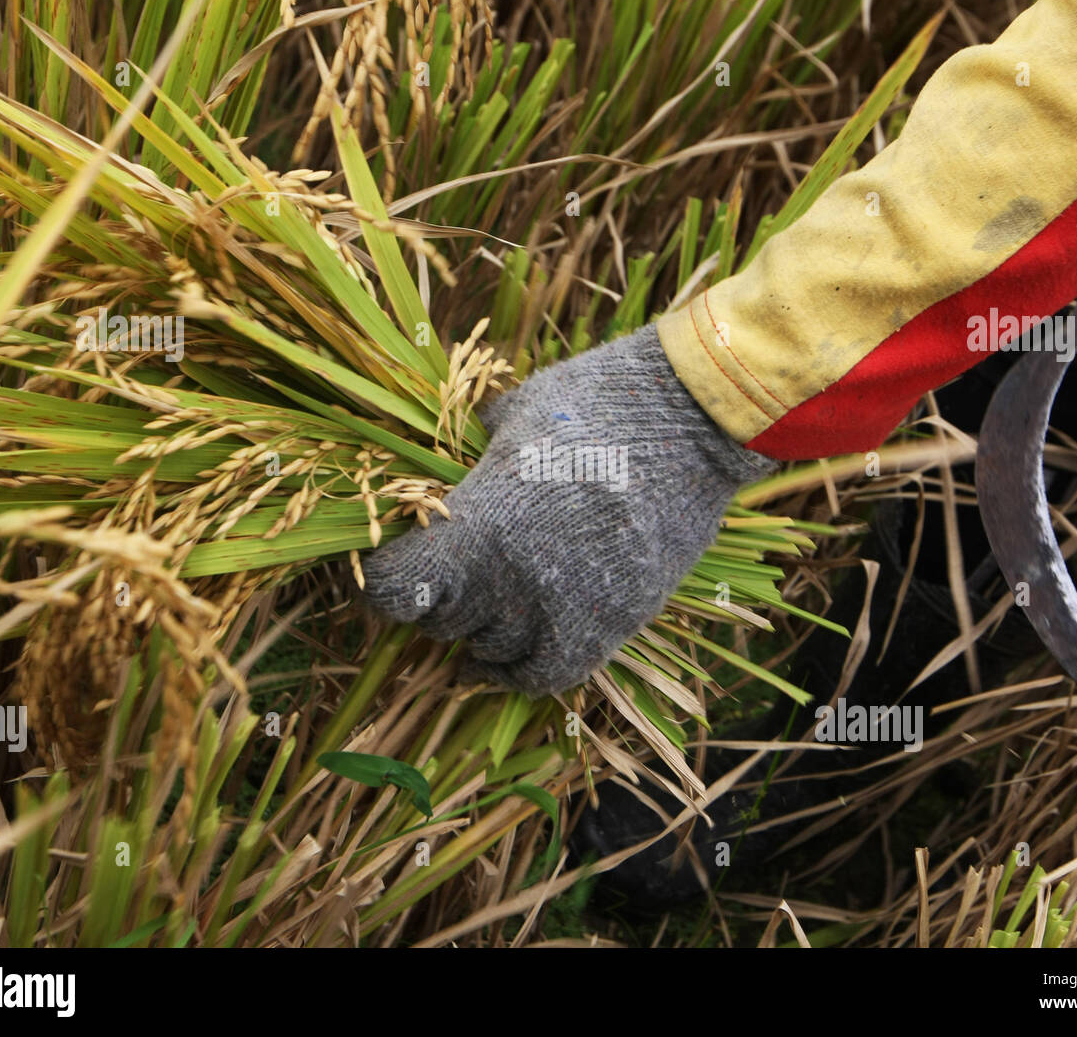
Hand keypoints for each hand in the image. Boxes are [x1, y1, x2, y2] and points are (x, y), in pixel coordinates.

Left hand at [359, 322, 776, 695]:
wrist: (693, 419)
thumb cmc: (593, 400)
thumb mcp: (511, 418)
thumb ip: (469, 462)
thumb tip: (444, 474)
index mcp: (478, 527)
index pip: (395, 591)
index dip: (382, 584)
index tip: (389, 571)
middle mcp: (515, 584)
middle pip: (441, 623)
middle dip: (437, 600)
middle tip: (449, 574)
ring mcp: (568, 612)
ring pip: (491, 652)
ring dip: (481, 630)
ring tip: (488, 601)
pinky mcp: (615, 625)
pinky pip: (548, 675)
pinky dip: (520, 670)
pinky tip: (509, 654)